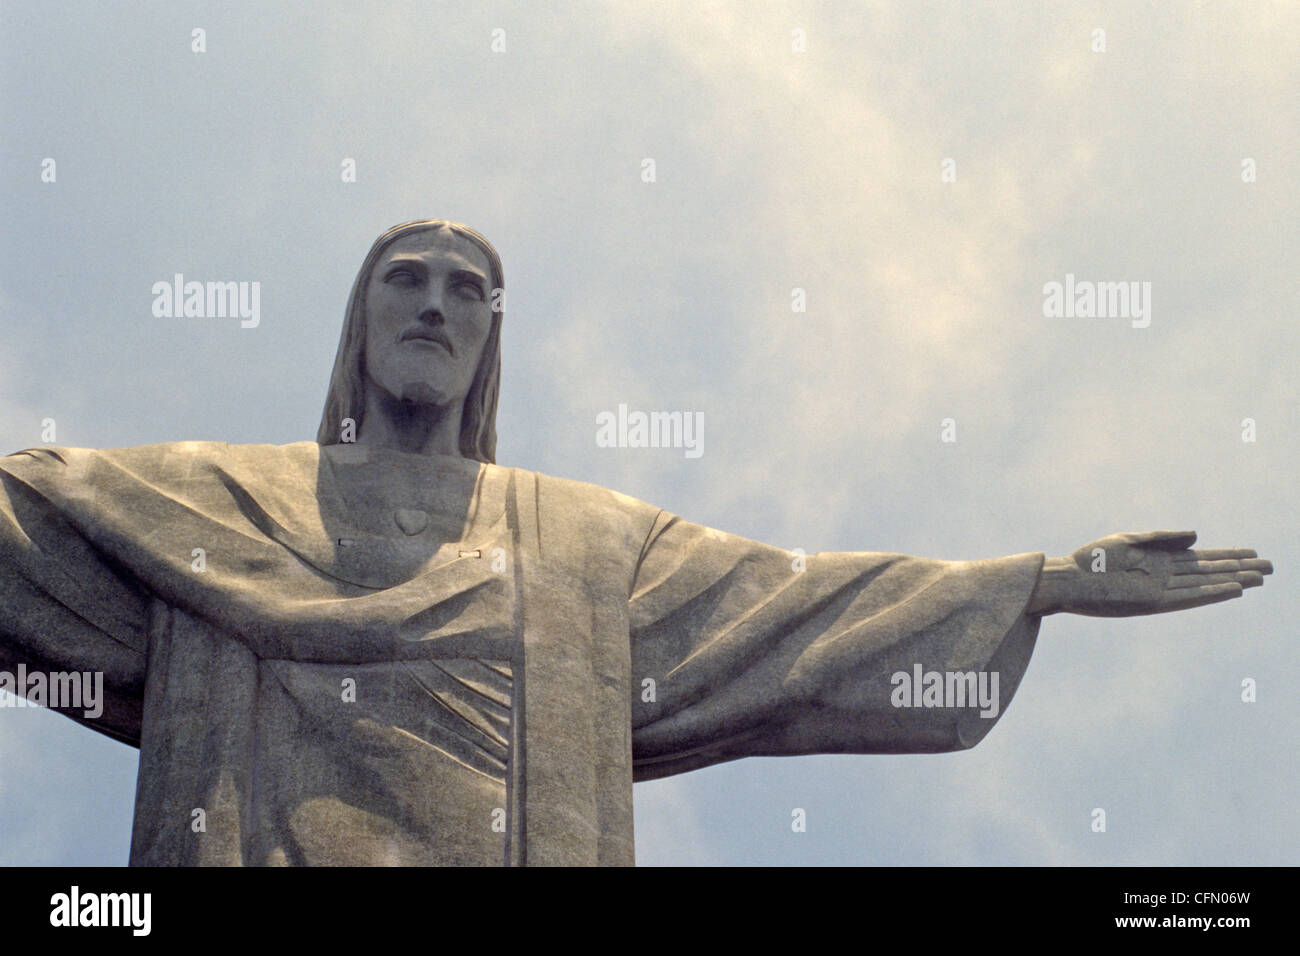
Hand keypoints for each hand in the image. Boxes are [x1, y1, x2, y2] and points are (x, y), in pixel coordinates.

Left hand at [1030, 531, 1271, 616]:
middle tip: (1271, 567)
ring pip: (1205, 584)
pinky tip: (1232, 589)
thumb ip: (1163, 537)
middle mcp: (1165, 576)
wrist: (1066, 580)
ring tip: (1260, 579)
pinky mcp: (1152, 602)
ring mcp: (1161, 590)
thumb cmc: (1091, 559)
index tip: (1253, 552)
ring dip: (1232, 581)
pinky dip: (1211, 593)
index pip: (1201, 558)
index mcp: (1159, 559)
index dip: (1228, 555)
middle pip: (1210, 571)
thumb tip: (1198, 536)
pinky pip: (1189, 597)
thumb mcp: (1128, 540)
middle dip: (1239, 568)